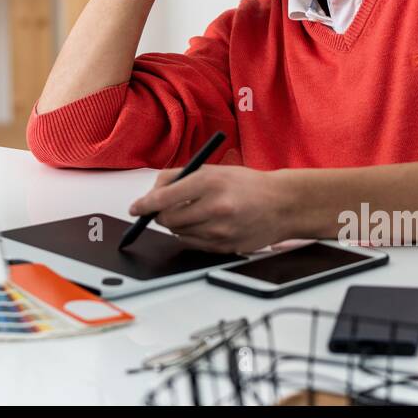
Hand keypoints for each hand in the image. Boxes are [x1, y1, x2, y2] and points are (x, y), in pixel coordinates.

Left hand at [129, 164, 294, 253]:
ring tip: (195, 212)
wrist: (282, 204)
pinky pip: (193, 244)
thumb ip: (180, 178)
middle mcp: (215, 207)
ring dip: (177, 224)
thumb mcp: (214, 170)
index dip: (144, 204)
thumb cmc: (247, 184)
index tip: (135, 208)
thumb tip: (151, 194)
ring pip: (178, 233)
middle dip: (159, 215)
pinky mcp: (225, 247)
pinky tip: (205, 224)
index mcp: (210, 182)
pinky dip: (190, 235)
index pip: (164, 198)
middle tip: (165, 209)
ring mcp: (221, 231)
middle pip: (167, 220)